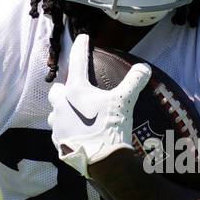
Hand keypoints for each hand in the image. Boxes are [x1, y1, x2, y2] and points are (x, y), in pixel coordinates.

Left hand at [47, 33, 150, 177]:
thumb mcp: (125, 102)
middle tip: (76, 90)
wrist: (103, 161)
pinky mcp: (59, 142)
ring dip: (63, 110)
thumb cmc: (111, 127)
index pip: (77, 62)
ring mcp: (58, 125)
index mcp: (76, 91)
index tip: (83, 38)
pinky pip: (59, 132)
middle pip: (57, 91)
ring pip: (55, 112)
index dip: (81, 47)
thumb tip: (145, 68)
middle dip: (64, 89)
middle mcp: (61, 105)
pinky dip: (67, 129)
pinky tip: (77, 133)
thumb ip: (134, 82)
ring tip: (77, 114)